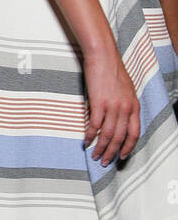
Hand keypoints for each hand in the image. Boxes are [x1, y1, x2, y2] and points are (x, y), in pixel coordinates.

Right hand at [82, 44, 139, 166]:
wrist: (103, 57)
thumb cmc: (112, 71)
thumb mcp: (126, 89)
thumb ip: (124, 105)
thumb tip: (118, 120)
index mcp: (134, 105)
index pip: (134, 133)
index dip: (128, 147)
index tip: (122, 156)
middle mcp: (125, 108)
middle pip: (119, 137)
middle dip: (112, 152)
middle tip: (104, 162)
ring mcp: (112, 106)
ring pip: (107, 134)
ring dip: (100, 148)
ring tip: (95, 156)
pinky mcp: (98, 103)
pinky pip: (94, 125)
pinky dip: (90, 136)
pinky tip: (86, 141)